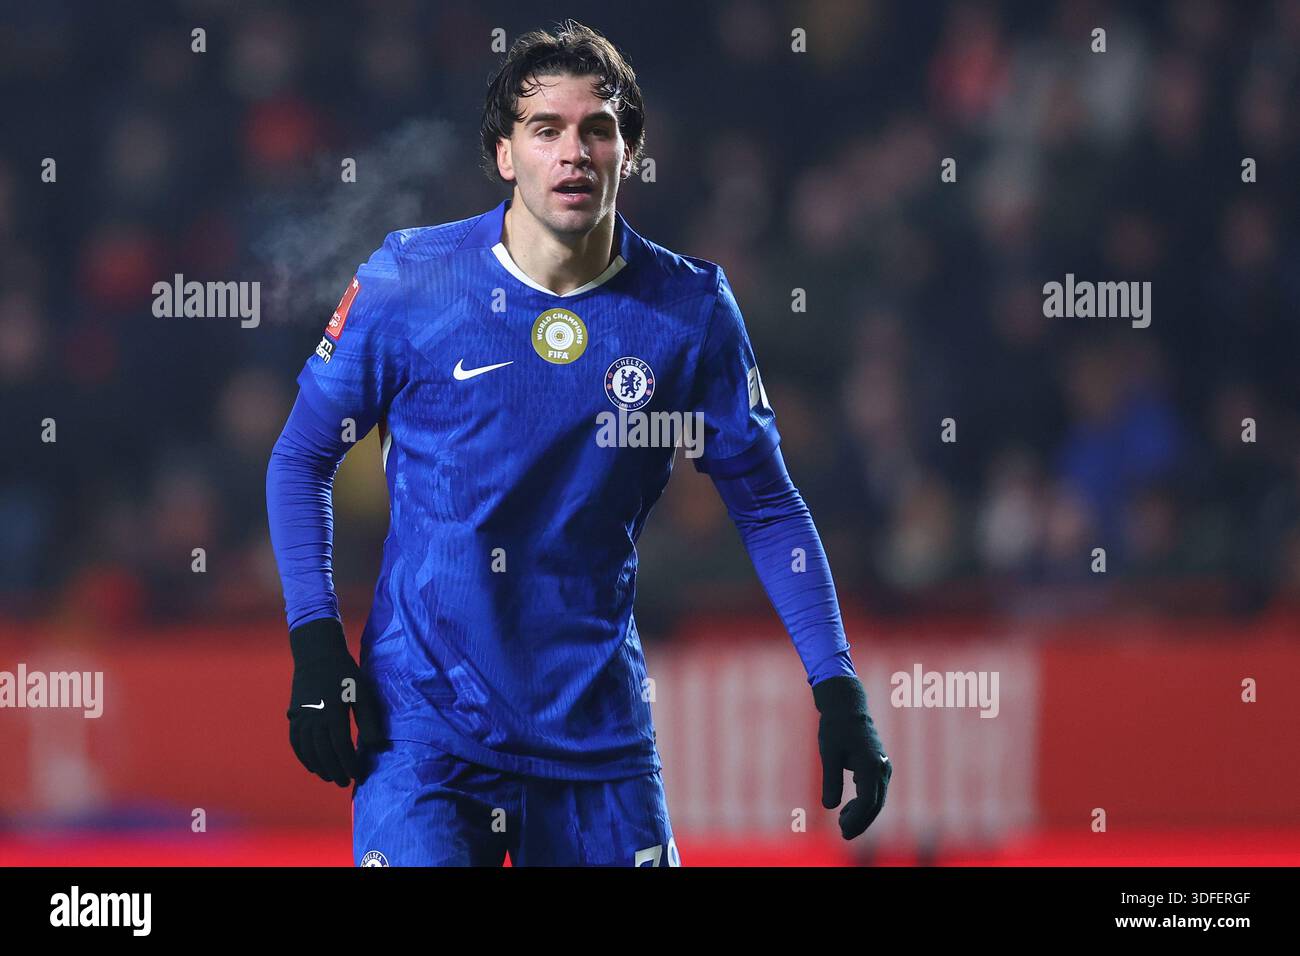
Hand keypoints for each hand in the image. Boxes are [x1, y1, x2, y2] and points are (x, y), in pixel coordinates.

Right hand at [287, 617, 382, 785]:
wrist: (317, 655)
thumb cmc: (345, 674)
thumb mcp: (363, 693)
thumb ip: (369, 720)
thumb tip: (378, 745)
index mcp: (333, 713)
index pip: (341, 748)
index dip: (350, 764)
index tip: (358, 775)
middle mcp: (314, 719)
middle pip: (324, 753)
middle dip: (336, 771)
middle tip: (346, 783)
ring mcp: (301, 718)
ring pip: (308, 751)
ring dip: (320, 767)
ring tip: (331, 777)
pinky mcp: (294, 716)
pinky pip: (296, 743)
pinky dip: (304, 757)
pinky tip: (313, 766)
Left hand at [812, 675, 891, 838]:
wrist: (847, 706)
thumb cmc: (836, 728)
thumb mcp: (829, 754)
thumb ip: (831, 780)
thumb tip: (830, 807)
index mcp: (871, 765)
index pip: (867, 801)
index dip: (856, 819)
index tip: (841, 830)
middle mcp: (882, 767)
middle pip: (875, 804)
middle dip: (860, 822)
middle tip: (843, 834)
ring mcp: (883, 766)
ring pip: (877, 798)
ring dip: (862, 814)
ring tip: (843, 823)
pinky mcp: (879, 765)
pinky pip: (875, 790)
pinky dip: (864, 803)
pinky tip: (848, 808)